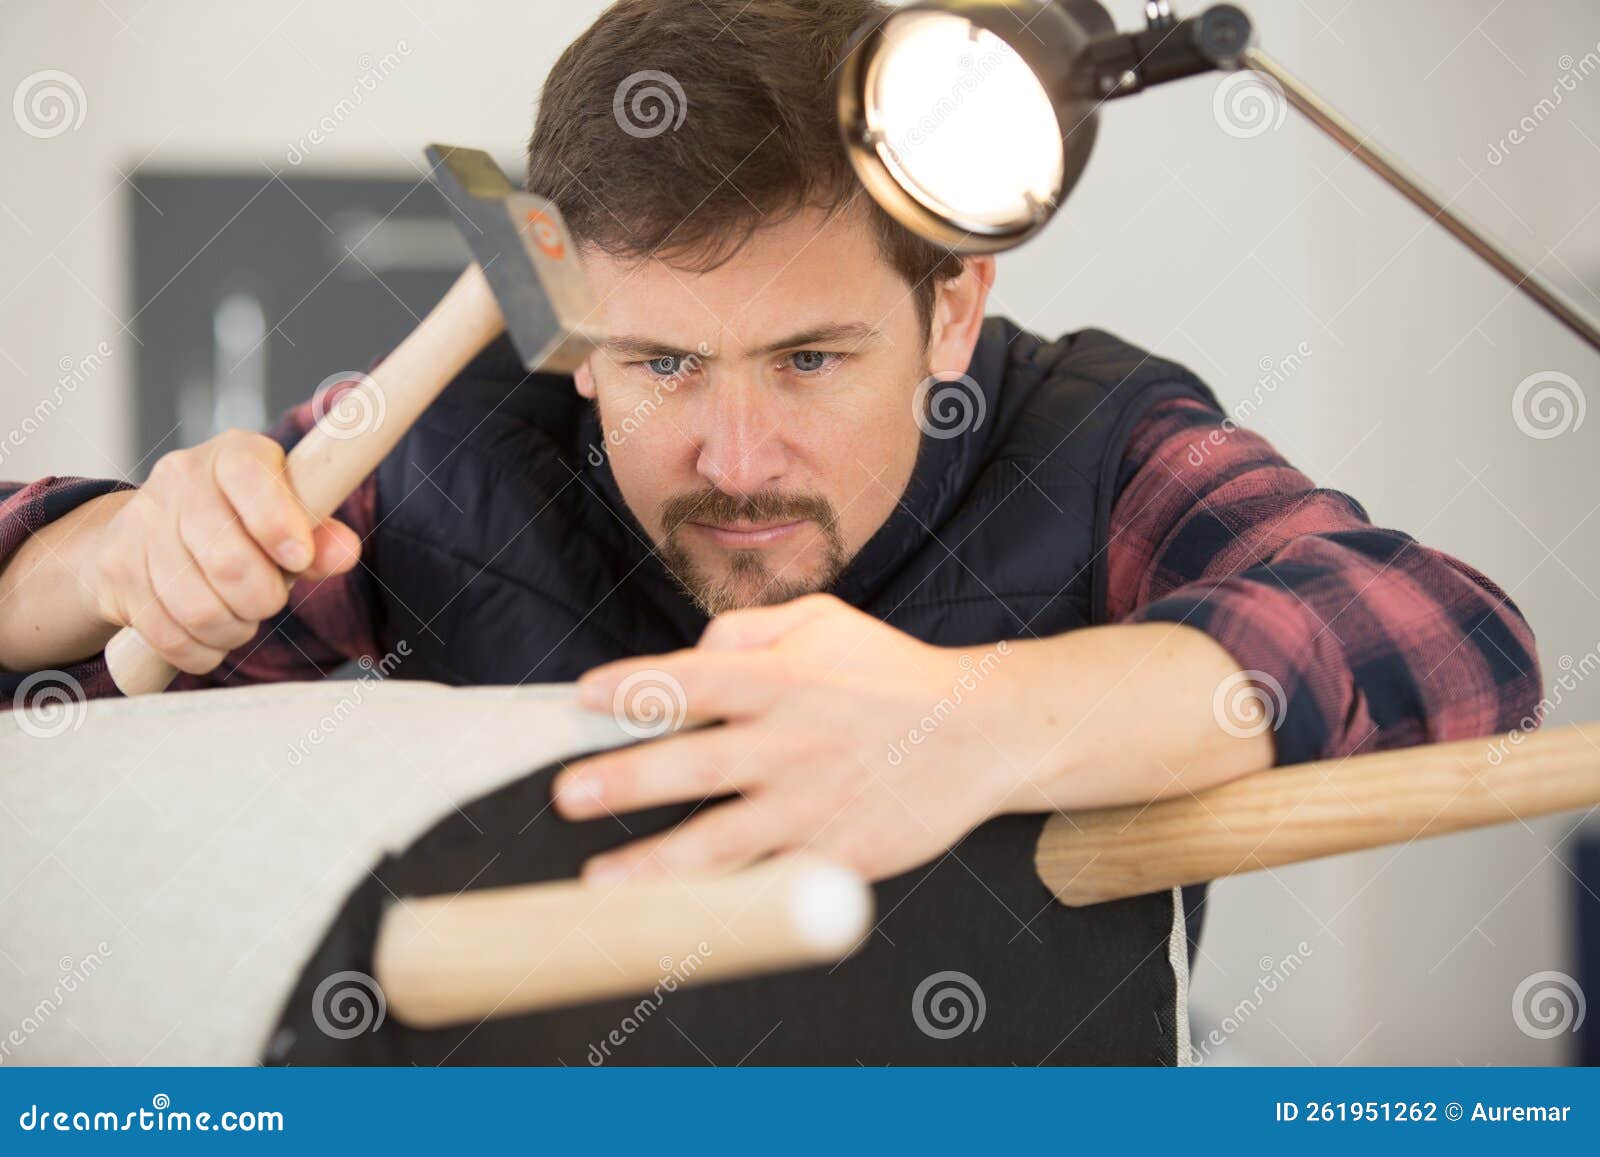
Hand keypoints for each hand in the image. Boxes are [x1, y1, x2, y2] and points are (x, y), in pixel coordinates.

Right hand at [84, 429, 359, 673]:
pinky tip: (212, 634)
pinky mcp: (116, 571)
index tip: (299, 558)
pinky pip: (168, 635)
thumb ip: (322, 536)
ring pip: (198, 607)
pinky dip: (202, 649)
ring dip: (234, 628)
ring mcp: (141, 524)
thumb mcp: (288, 516)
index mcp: (232, 454)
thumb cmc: (241, 523)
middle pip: (228, 561)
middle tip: (270, 600)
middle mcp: (180, 479)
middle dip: (263, 598)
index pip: (249, 476)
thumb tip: (344, 553)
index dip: (279, 523)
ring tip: (242, 617)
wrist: (150, 532)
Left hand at [554, 593, 1021, 883]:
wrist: (982, 732)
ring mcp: (815, 805)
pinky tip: (681, 922)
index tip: (586, 698)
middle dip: (629, 778)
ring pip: (725, 840)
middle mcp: (793, 743)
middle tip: (570, 794)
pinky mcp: (838, 854)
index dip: (638, 688)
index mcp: (786, 680)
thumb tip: (690, 656)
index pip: (697, 679)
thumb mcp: (824, 622)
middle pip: (698, 762)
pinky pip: (771, 883)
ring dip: (658, 863)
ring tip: (601, 881)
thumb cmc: (893, 674)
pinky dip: (727, 906)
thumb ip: (747, 631)